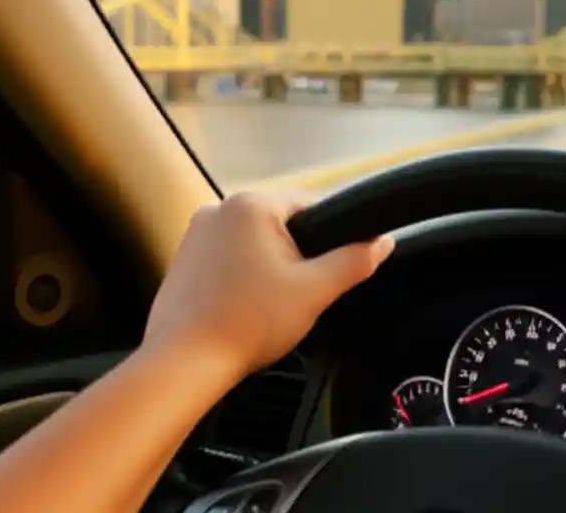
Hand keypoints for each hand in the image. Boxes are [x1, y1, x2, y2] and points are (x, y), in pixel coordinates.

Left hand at [143, 190, 393, 379]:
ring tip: (268, 305)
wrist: (185, 362)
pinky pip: (227, 257)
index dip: (328, 238)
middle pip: (280, 224)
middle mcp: (219, 209)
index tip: (326, 272)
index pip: (310, 204)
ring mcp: (195, 233)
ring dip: (268, 266)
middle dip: (295, 255)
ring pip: (253, 242)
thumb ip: (354, 261)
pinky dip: (241, 276)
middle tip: (297, 295)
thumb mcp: (315, 292)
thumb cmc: (249, 323)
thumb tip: (382, 242)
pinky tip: (243, 307)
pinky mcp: (183, 258)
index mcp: (252, 204)